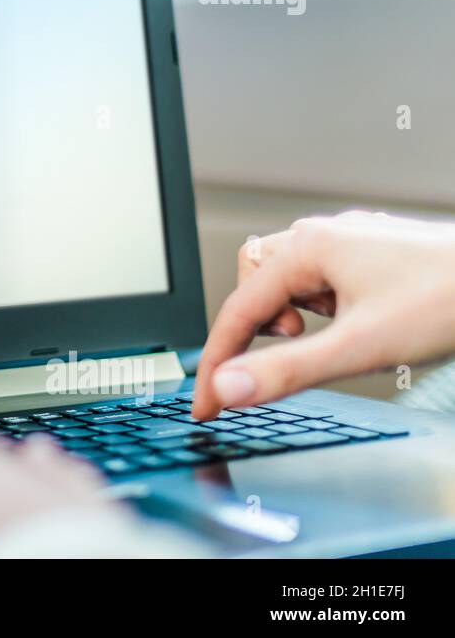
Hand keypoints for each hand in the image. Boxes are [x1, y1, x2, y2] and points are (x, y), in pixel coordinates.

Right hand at [193, 211, 454, 419]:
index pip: (237, 309)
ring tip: (328, 336)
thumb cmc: (447, 300)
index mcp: (308, 248)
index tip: (207, 403)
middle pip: (254, 284)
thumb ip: (287, 370)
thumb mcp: (360, 348)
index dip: (217, 362)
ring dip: (291, 312)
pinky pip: (321, 275)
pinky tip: (355, 321)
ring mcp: (349, 240)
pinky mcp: (372, 252)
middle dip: (257, 326)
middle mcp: (323, 234)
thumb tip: (230, 389)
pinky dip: (320, 304)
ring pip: (286, 275)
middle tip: (283, 356)